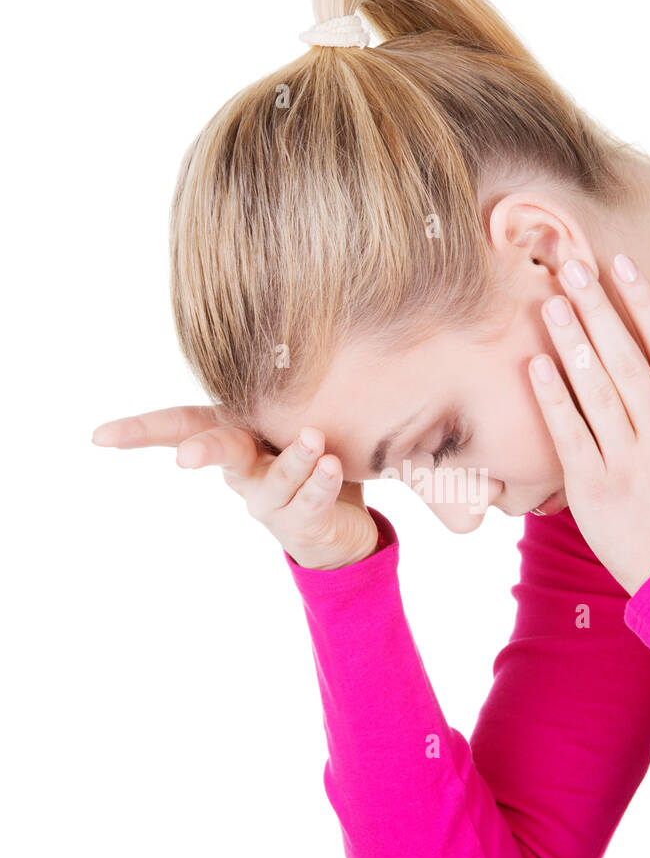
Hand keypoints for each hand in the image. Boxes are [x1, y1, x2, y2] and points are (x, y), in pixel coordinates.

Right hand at [91, 405, 378, 569]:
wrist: (341, 529)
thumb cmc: (311, 459)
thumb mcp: (292, 421)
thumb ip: (285, 392)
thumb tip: (285, 328)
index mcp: (232, 436)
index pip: (181, 426)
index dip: (140, 431)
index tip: (99, 438)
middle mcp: (244, 469)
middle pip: (219, 452)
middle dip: (202, 453)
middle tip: (186, 460)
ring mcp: (270, 499)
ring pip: (276, 477)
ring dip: (295, 458)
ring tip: (314, 439)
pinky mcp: (302, 521)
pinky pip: (311, 499)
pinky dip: (322, 481)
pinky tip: (332, 464)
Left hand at [529, 254, 649, 595]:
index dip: (641, 303)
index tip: (618, 264)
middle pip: (626, 361)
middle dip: (598, 309)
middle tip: (570, 267)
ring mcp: (628, 463)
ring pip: (596, 392)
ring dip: (572, 342)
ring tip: (550, 303)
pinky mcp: (593, 490)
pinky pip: (570, 435)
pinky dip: (554, 399)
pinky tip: (537, 364)